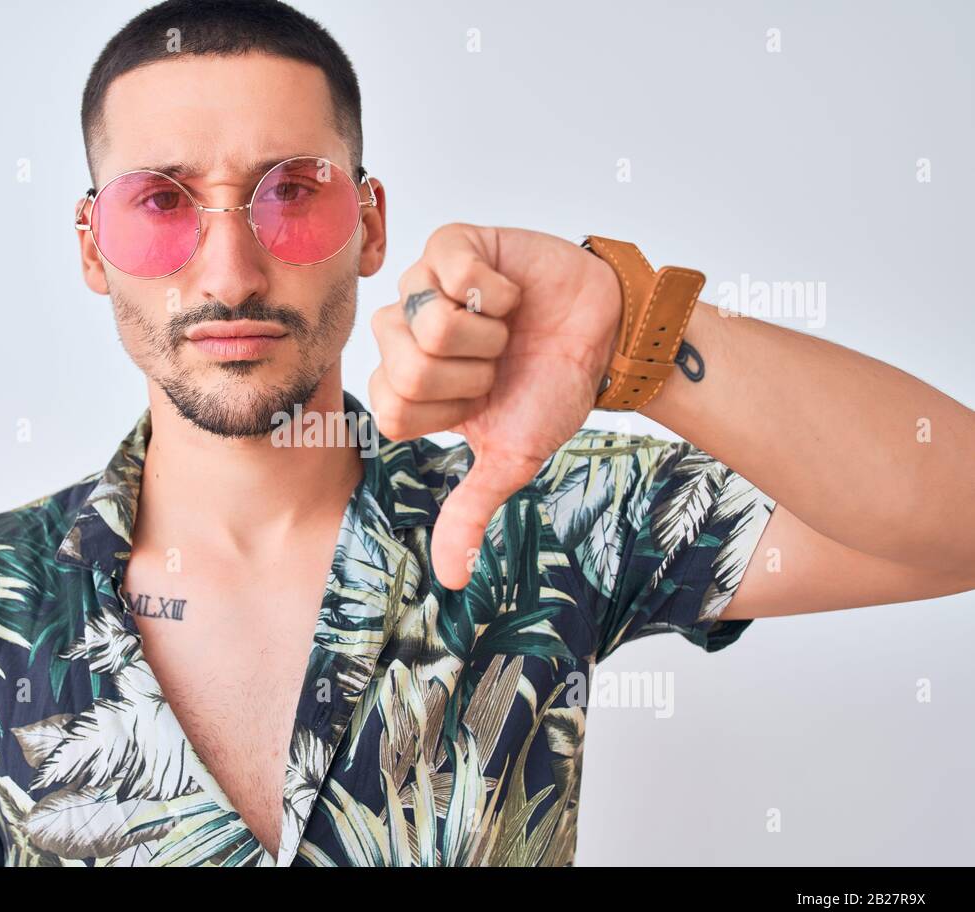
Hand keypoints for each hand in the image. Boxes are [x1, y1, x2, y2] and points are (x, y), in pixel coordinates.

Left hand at [368, 223, 623, 588]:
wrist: (607, 340)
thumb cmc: (552, 392)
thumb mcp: (511, 458)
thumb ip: (471, 511)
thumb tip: (449, 579)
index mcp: (405, 387)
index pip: (391, 408)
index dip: (449, 409)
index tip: (482, 399)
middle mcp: (403, 334)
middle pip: (407, 367)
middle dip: (473, 373)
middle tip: (498, 361)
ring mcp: (423, 285)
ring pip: (430, 322)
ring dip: (488, 333)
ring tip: (506, 328)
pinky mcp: (452, 244)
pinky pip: (451, 269)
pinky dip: (495, 289)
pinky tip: (509, 293)